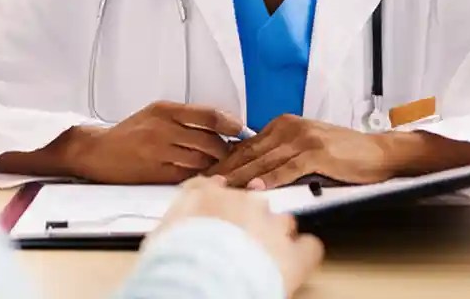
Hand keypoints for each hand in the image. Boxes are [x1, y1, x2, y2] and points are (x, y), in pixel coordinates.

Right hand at [64, 101, 245, 183]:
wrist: (99, 152)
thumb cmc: (130, 133)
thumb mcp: (156, 114)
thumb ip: (185, 117)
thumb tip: (221, 125)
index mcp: (165, 110)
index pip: (208, 115)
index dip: (229, 124)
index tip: (240, 129)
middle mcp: (163, 129)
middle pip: (209, 141)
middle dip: (225, 149)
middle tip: (232, 152)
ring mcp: (160, 152)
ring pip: (202, 160)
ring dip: (215, 165)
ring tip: (219, 165)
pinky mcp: (156, 173)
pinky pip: (189, 175)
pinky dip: (200, 176)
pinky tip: (204, 175)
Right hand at [150, 176, 323, 295]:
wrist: (202, 282)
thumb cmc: (176, 264)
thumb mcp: (161, 236)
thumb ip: (175, 220)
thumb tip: (175, 226)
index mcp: (209, 198)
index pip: (215, 187)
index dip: (221, 203)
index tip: (220, 212)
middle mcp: (243, 204)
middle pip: (253, 203)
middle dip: (249, 221)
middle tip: (239, 245)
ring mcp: (272, 225)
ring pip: (282, 221)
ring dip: (276, 237)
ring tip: (266, 258)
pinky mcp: (294, 254)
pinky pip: (309, 247)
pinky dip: (303, 255)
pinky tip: (295, 263)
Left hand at [207, 115, 402, 188]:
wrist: (377, 152)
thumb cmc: (343, 155)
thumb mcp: (305, 148)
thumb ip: (279, 155)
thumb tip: (250, 172)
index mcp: (283, 125)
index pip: (245, 145)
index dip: (224, 162)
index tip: (205, 177)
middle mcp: (290, 127)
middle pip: (249, 152)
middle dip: (224, 170)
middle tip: (201, 186)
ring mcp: (303, 139)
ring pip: (264, 161)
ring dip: (240, 177)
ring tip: (219, 190)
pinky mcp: (317, 153)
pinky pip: (288, 168)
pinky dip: (270, 179)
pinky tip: (255, 189)